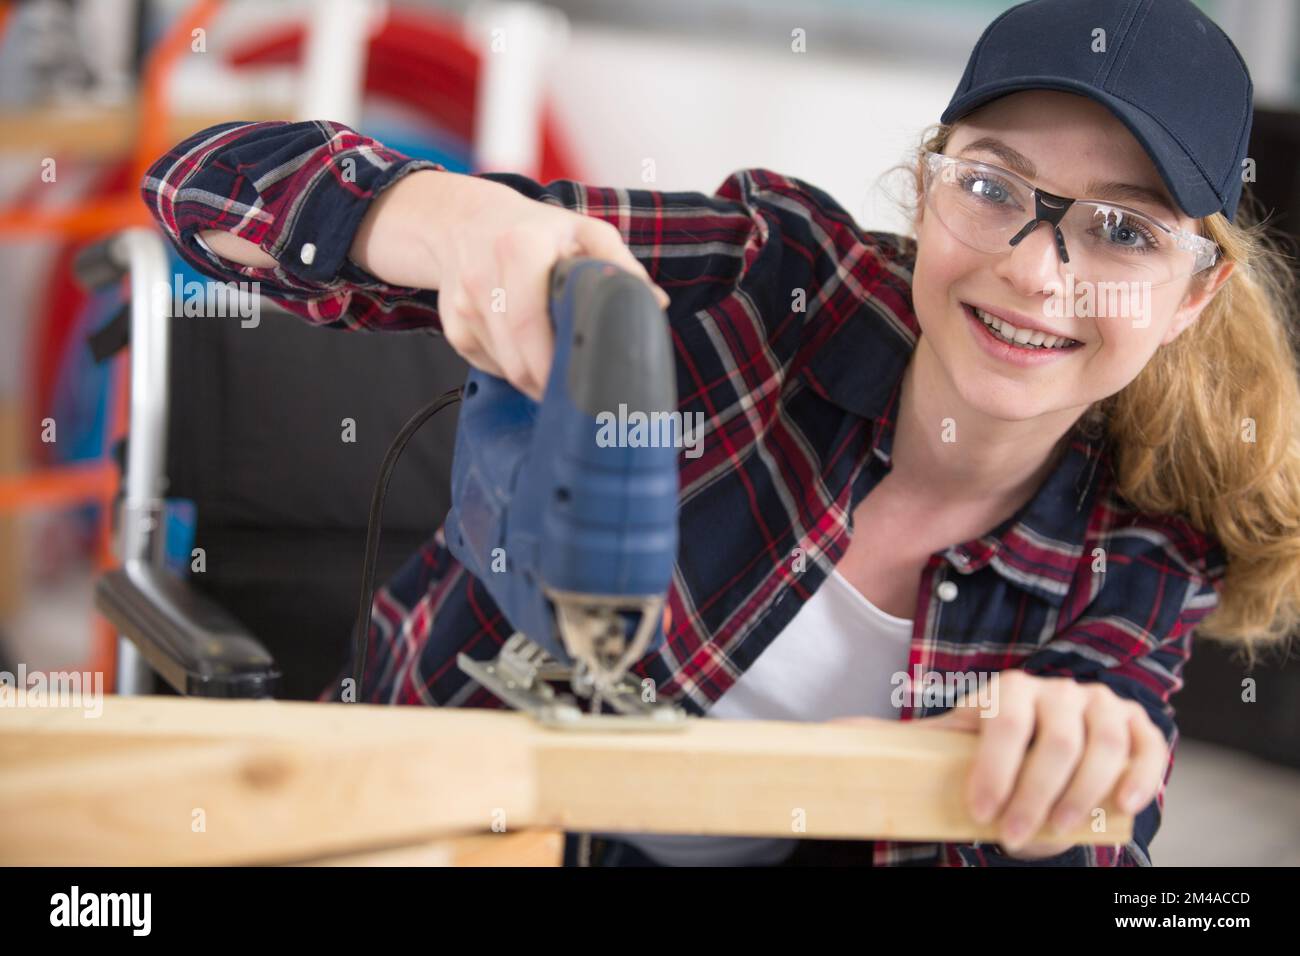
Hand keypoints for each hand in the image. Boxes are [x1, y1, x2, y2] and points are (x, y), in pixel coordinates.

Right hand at [360, 170, 669, 400]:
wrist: (465, 220)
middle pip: (518, 360)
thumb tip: (653, 304)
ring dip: (535, 381)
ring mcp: (462, 306)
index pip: (531, 324)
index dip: (557, 365)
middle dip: (550, 386)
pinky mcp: (452, 327)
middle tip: (580, 398)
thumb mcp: (583, 231)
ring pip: (506, 369)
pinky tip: (527, 350)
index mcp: (519, 250)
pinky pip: (489, 366)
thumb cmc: (535, 230)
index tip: (585, 386)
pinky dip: (513, 369)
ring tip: (560, 376)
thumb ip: (618, 265)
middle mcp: (482, 278)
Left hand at [921, 670, 1168, 857]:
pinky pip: (1148, 748)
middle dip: (1035, 797)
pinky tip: (1121, 806)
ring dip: (1083, 795)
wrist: (1044, 744)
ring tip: (1060, 830)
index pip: (1005, 725)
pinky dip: (1141, 777)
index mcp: (1011, 689)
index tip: (980, 813)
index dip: (993, 771)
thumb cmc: (992, 750)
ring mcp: (1102, 704)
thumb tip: (847, 729)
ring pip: (1103, 746)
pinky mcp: (1138, 724)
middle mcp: (1059, 690)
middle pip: (1057, 743)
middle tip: (1015, 837)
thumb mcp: (955, 741)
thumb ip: (908, 739)